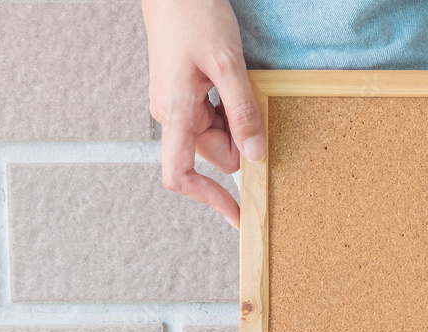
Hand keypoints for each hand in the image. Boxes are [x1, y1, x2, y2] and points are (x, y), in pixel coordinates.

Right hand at [141, 0, 264, 229]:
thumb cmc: (193, 14)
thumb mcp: (228, 64)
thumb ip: (243, 112)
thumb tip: (255, 156)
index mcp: (174, 112)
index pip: (181, 176)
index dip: (210, 200)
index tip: (238, 215)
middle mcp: (170, 114)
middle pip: (213, 153)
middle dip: (239, 142)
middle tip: (257, 109)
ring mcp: (175, 104)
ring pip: (216, 134)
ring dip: (236, 122)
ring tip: (240, 81)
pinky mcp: (183, 92)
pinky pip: (212, 115)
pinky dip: (230, 108)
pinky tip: (234, 81)